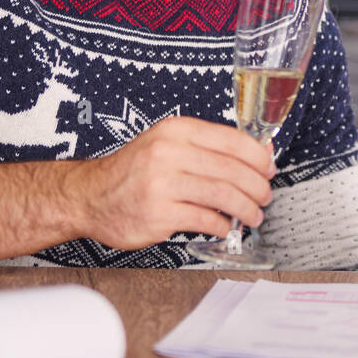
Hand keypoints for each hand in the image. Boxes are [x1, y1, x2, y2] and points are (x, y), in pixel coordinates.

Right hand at [80, 116, 275, 250]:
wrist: (88, 196)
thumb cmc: (134, 170)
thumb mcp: (168, 144)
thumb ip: (209, 147)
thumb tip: (259, 154)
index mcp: (176, 131)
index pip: (233, 141)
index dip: (259, 158)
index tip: (269, 170)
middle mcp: (169, 153)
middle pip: (232, 170)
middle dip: (257, 187)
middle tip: (265, 197)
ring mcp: (162, 185)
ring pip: (224, 195)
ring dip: (247, 209)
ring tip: (253, 215)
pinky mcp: (159, 214)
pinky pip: (206, 220)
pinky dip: (223, 225)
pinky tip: (226, 226)